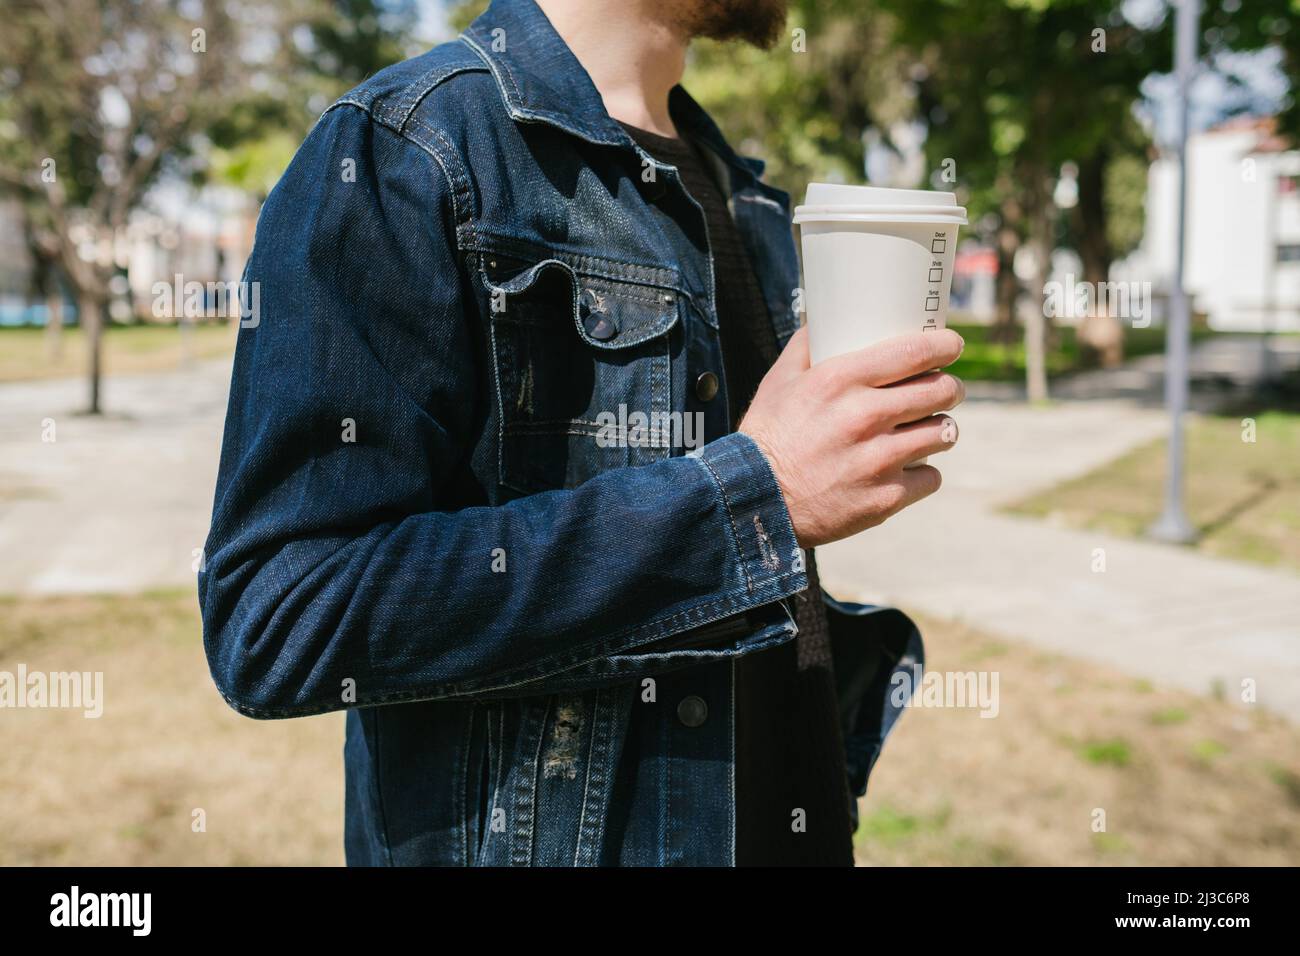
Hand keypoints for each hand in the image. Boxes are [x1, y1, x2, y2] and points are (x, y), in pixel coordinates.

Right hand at [739, 326, 964, 547]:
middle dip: (950, 387)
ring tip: (926, 430)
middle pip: (940, 391)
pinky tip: (905, 469)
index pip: (915, 352)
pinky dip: (922, 473)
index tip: (951, 346)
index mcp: (841, 380)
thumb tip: (826, 318)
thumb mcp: (779, 381)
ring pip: (943, 433)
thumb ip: (807, 346)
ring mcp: (879, 459)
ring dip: (939, 429)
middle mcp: (864, 416)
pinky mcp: (886, 498)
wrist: (755, 501)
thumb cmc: (767, 436)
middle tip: (944, 390)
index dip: (945, 346)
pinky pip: (931, 477)